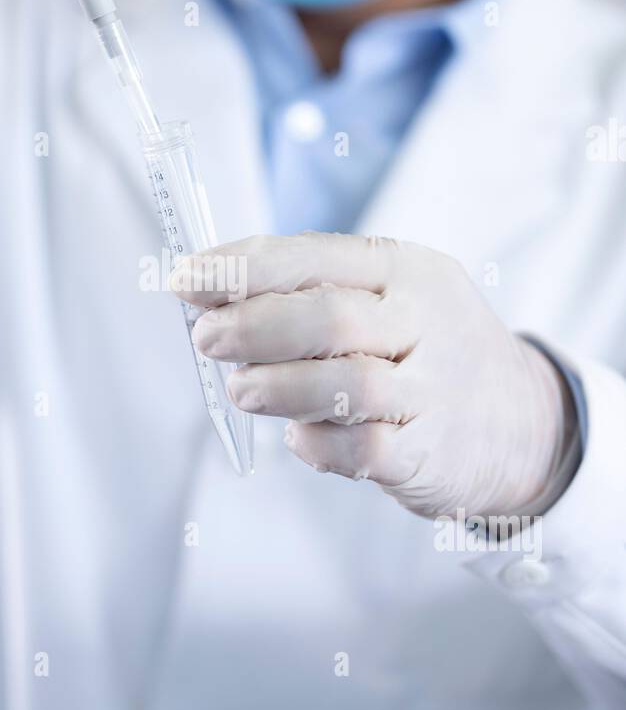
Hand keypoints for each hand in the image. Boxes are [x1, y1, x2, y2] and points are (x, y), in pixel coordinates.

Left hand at [171, 232, 577, 519]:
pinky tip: (298, 437)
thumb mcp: (390, 299)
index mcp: (406, 269)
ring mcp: (433, 390)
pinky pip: (362, 450)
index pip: (314, 255)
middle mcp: (426, 321)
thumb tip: (208, 297)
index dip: (242, 267)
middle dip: (253, 326)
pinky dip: (317, 444)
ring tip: (243, 390)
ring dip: (278, 386)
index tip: (186, 279)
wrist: (524, 423)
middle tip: (207, 338)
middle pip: (329, 316)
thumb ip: (311, 294)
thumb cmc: (425, 352)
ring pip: (348, 385)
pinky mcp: (430, 454)